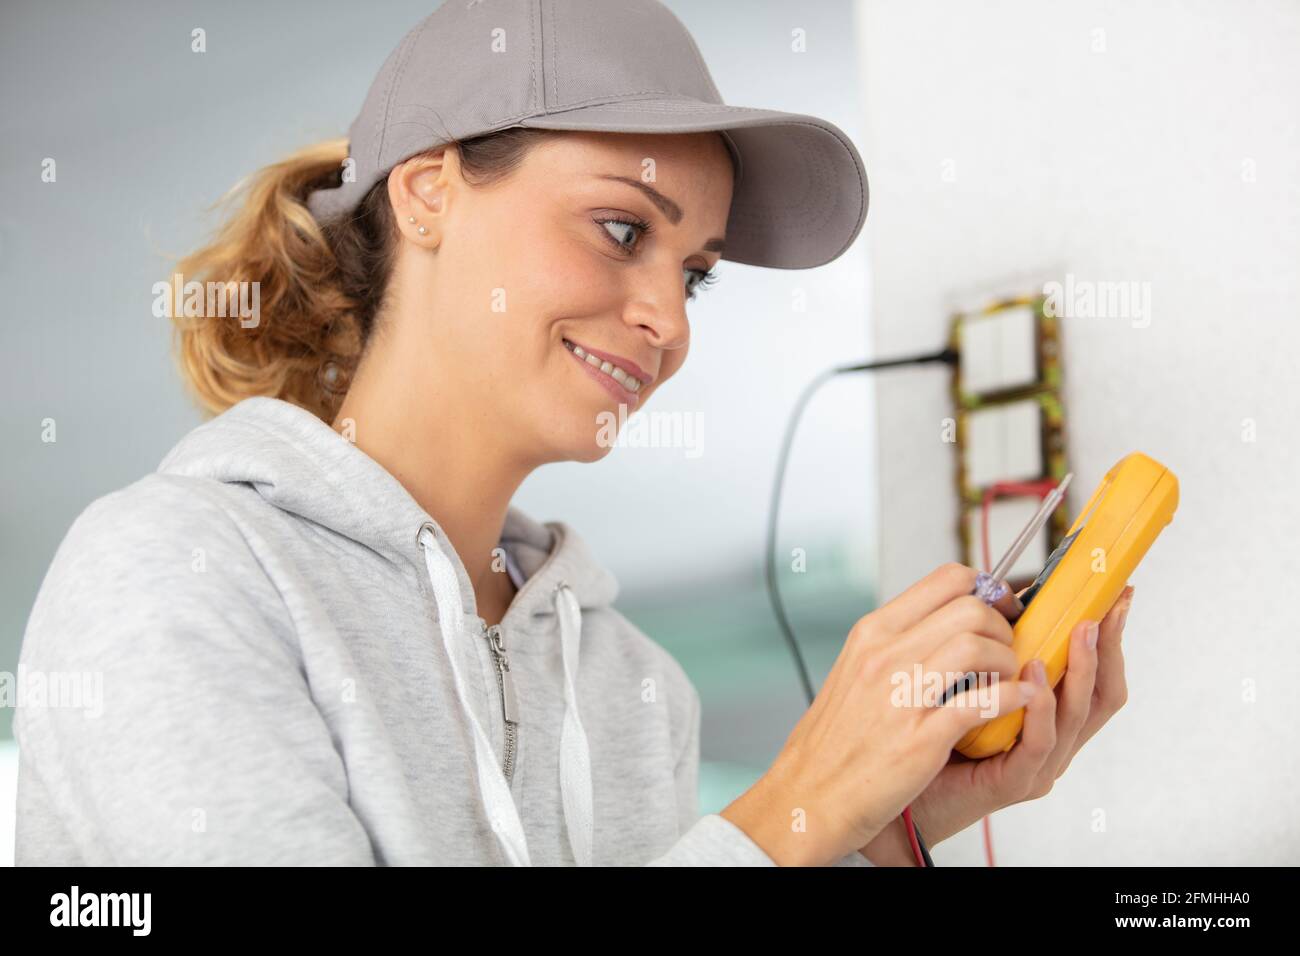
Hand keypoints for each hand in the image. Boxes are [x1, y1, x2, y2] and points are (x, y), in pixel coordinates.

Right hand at [721, 563, 1036, 865]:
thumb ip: (896, 643)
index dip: (987, 588)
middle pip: (970, 608)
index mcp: (872, 633)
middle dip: (1003, 627)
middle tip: (1006, 651)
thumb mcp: (854, 670)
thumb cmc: (834, 741)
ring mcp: (901, 695)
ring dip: (1007, 662)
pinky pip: (982, 702)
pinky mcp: (921, 738)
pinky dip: (1011, 698)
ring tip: (1006, 680)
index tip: (1000, 608)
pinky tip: (1017, 702)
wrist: (808, 795)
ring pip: (978, 647)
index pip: (946, 579)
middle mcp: (884, 655)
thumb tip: (946, 624)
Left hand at [896, 584, 1134, 849]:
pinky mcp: (1014, 781)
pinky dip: (1041, 708)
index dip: (1107, 635)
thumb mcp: (968, 679)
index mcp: (1046, 713)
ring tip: (1081, 630)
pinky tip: (1035, 677)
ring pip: (1076, 715)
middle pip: (1100, 694)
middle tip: (1108, 607)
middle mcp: (1051, 738)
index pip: (1092, 672)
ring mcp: (1037, 763)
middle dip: (1109, 647)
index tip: (1115, 594)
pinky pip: (1038, 744)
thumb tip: (1011, 593)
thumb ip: (995, 648)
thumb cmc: (929, 735)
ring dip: (1081, 669)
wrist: (899, 796)